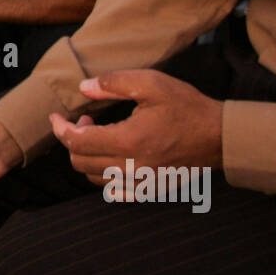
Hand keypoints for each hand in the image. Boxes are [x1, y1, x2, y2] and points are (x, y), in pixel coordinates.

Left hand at [51, 70, 223, 188]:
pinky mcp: (149, 190)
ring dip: (87, 157)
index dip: (60, 128)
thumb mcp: (152, 83)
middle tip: (86, 121)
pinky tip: (112, 157)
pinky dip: (103, 175)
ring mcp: (140, 183)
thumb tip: (83, 89)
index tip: (56, 116)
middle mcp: (131, 167)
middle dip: (73, 140)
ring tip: (99, 135)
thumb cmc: (186, 106)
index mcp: (128, 141)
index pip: (77, 142)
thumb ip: (114, 83)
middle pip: (80, 162)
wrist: (219, 137)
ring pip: (93, 177)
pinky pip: (113, 191)